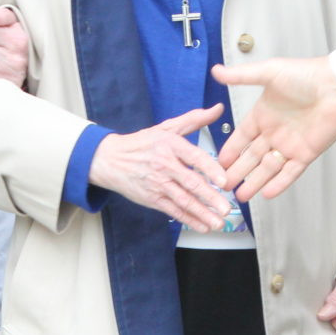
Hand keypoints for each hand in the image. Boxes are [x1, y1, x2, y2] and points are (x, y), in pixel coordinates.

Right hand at [88, 105, 229, 232]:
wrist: (109, 159)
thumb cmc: (141, 143)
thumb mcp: (166, 127)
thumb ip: (194, 119)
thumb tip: (217, 109)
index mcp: (170, 145)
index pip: (194, 157)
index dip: (210, 169)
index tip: (223, 180)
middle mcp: (164, 165)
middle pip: (190, 183)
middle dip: (210, 198)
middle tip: (226, 208)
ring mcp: (158, 184)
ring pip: (183, 201)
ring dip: (202, 213)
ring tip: (218, 222)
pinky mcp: (152, 199)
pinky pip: (173, 211)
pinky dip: (189, 219)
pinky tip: (203, 226)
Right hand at [211, 57, 335, 201]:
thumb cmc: (305, 74)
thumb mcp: (269, 72)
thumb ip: (241, 76)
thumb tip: (216, 71)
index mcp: (263, 114)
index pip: (241, 137)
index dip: (230, 151)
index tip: (218, 163)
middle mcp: (274, 132)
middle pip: (251, 157)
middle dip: (237, 172)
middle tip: (223, 185)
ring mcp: (290, 144)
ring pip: (268, 168)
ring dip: (254, 182)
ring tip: (240, 196)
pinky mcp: (306, 153)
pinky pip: (290, 172)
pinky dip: (279, 183)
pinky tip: (266, 194)